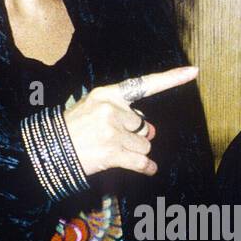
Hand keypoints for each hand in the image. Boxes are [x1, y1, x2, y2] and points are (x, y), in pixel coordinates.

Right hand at [62, 66, 197, 177]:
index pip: (144, 85)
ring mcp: (112, 131)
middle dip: (136, 136)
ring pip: (145, 145)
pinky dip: (147, 168)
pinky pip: (143, 162)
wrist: (47, 151)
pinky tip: (147, 169)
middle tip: (114, 140)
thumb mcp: (92, 110)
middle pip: (145, 126)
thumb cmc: (71, 131)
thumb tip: (151, 129)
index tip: (193, 72)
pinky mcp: (113, 152)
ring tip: (111, 151)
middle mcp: (111, 110)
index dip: (171, 79)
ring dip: (135, 152)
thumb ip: (123, 114)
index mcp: (106, 94)